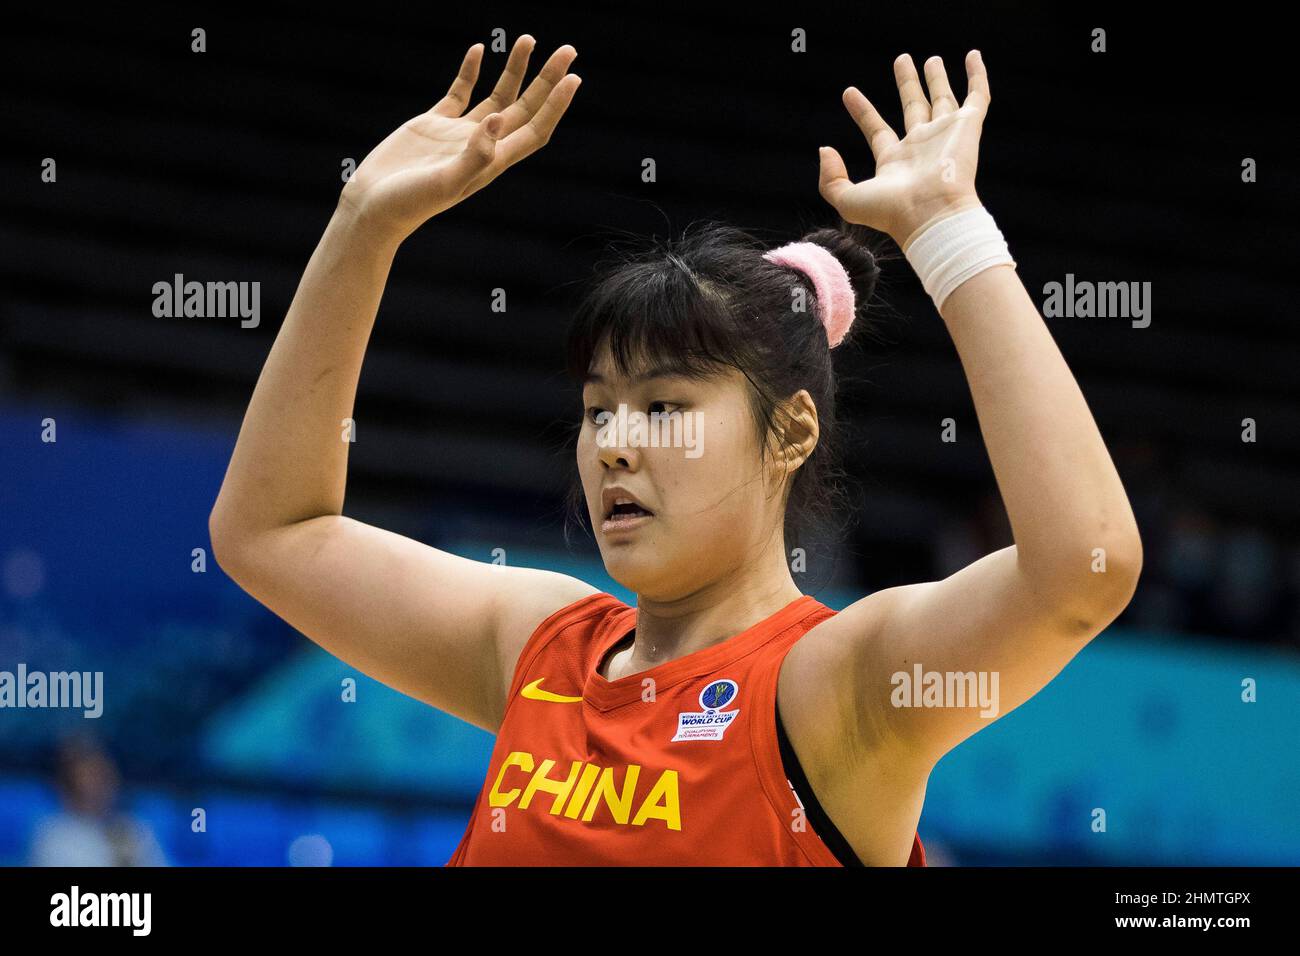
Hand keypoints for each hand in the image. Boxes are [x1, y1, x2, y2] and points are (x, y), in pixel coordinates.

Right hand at [338, 35, 580, 241]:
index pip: (535, 129)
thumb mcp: (445, 183)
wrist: (372, 207)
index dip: (556, 105)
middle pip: (525, 108)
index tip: (573, 77)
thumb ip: (475, 155)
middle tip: (568, 49)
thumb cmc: (409, 204)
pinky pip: (459, 93)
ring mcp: (458, 134)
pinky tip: (479, 50)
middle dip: (547, 79)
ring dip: (514, 70)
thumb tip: (499, 119)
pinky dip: (470, 71)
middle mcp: (481, 146)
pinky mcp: (433, 124)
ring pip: (497, 96)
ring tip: (528, 39)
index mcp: (492, 162)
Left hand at [818, 51, 989, 245]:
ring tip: (931, 59)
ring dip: (937, 79)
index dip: (862, 111)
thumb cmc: (892, 213)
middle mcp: (921, 147)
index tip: (848, 92)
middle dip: (907, 84)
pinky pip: (977, 96)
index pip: (877, 130)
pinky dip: (977, 76)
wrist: (931, 214)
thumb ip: (830, 179)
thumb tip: (824, 150)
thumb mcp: (848, 200)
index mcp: (895, 162)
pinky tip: (973, 56)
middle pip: (913, 108)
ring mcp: (945, 137)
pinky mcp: (968, 128)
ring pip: (942, 100)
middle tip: (902, 60)